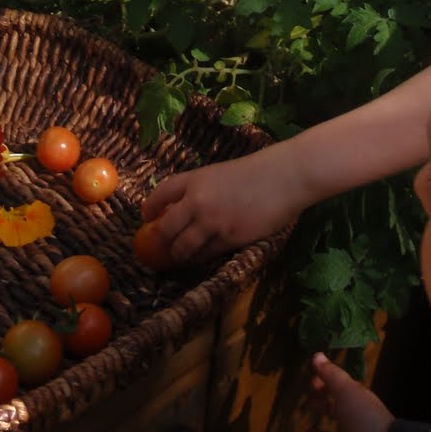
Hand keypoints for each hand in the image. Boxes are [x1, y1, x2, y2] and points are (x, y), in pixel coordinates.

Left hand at [140, 146, 308, 263]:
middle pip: (165, 228)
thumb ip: (200, 190)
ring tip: (178, 257)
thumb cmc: (256, 172)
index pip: (160, 195)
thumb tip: (181, 210)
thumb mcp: (219, 174)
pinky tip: (199, 259)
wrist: (284, 177)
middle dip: (159, 241)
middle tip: (159, 247)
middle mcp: (197, 201)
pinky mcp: (229, 239)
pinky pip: (206, 254)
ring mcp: (212, 222)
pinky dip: (200, 258)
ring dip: (178, 255)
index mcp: (194, 180)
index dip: (150, 209)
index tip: (146, 218)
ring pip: (183, 247)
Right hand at [306, 351, 392, 431]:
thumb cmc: (364, 417)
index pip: (340, 390)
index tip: (311, 382)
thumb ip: (331, 375)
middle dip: (322, 407)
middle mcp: (354, 423)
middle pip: (336, 413)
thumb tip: (317, 354)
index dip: (326, 385)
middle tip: (308, 404)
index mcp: (357, 403)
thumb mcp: (347, 391)